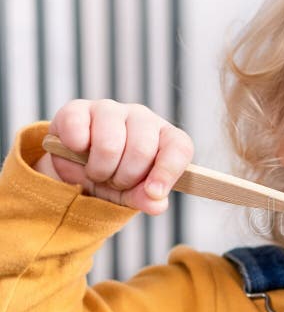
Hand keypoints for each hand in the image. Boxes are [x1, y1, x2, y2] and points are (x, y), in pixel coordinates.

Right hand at [34, 99, 193, 214]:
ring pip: (109, 144)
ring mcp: (110, 110)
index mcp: (165, 137)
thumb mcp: (134, 195)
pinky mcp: (78, 108)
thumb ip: (148, 199)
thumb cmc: (114, 179)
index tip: (153, 192)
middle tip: (114, 182)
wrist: (75, 172)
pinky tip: (77, 151)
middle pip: (141, 150)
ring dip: (99, 170)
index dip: (167, 172)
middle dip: (124, 178)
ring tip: (96, 172)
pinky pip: (77, 129)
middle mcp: (142, 118)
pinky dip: (75, 149)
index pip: (179, 147)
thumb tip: (157, 202)